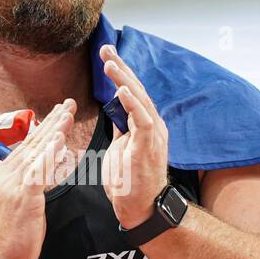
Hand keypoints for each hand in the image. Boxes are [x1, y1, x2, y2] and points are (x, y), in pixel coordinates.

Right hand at [0, 99, 75, 258]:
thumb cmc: (12, 237)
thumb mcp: (20, 204)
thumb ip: (29, 185)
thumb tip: (42, 173)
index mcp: (4, 175)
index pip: (28, 146)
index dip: (45, 128)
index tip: (58, 113)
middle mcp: (6, 174)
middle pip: (33, 142)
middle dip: (52, 121)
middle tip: (67, 102)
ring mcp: (13, 184)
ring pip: (37, 151)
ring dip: (54, 130)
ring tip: (68, 113)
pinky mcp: (23, 196)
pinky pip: (39, 170)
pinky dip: (50, 153)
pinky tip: (60, 140)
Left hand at [99, 44, 168, 227]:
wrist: (140, 209)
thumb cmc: (129, 182)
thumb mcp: (121, 149)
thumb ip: (122, 129)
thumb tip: (115, 111)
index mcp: (144, 125)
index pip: (131, 92)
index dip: (120, 73)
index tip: (106, 56)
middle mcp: (152, 125)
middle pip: (136, 90)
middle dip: (121, 68)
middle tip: (105, 49)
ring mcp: (153, 135)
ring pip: (140, 100)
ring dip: (124, 80)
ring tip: (110, 63)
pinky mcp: (149, 147)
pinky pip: (142, 121)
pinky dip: (132, 104)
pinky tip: (121, 90)